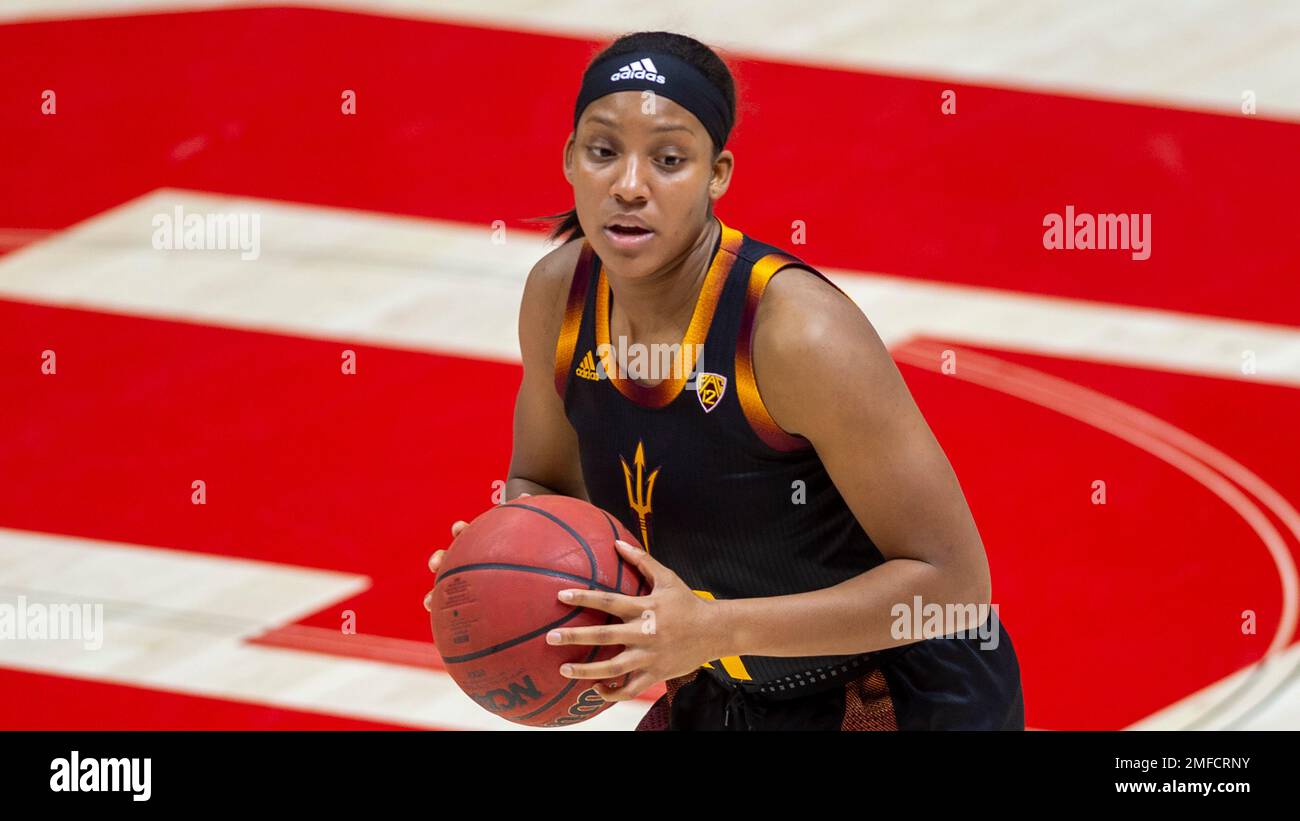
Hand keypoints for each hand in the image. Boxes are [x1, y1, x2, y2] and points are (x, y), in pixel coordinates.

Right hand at [423, 493, 529, 611]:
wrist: (528, 562)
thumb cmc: (526, 543)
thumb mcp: (527, 529)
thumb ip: (524, 514)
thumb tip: (523, 496)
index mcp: (480, 541)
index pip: (466, 532)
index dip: (460, 530)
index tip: (458, 529)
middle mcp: (470, 559)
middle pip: (450, 559)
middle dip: (440, 560)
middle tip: (436, 564)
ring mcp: (470, 580)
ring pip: (448, 587)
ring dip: (435, 593)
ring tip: (428, 603)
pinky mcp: (474, 600)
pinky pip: (462, 611)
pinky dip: (454, 619)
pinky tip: (450, 633)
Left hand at [547, 539, 725, 701]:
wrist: (715, 631)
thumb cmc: (687, 602)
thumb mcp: (667, 578)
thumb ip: (641, 560)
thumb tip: (617, 542)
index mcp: (645, 608)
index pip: (608, 600)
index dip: (584, 597)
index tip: (561, 596)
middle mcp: (644, 633)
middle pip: (604, 636)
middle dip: (575, 637)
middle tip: (550, 637)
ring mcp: (649, 657)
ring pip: (613, 669)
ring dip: (586, 671)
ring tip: (563, 671)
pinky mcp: (655, 674)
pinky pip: (630, 689)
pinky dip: (612, 693)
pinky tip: (595, 689)